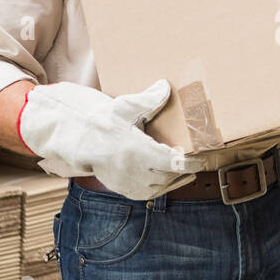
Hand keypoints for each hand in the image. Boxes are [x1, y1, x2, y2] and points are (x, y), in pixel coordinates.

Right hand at [18, 79, 205, 199]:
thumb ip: (148, 99)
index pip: (173, 162)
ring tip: (185, 170)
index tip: (202, 157)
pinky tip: (168, 178)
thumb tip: (165, 86)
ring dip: (174, 180)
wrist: (77, 139)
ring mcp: (127, 182)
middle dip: (184, 170)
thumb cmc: (102, 120)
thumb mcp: (125, 107)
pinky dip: (160, 187)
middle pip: (170, 176)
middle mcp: (133, 170)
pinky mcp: (123, 189)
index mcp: (137, 149)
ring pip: (160, 187)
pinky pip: (148, 193)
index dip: (190, 162)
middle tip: (196, 160)